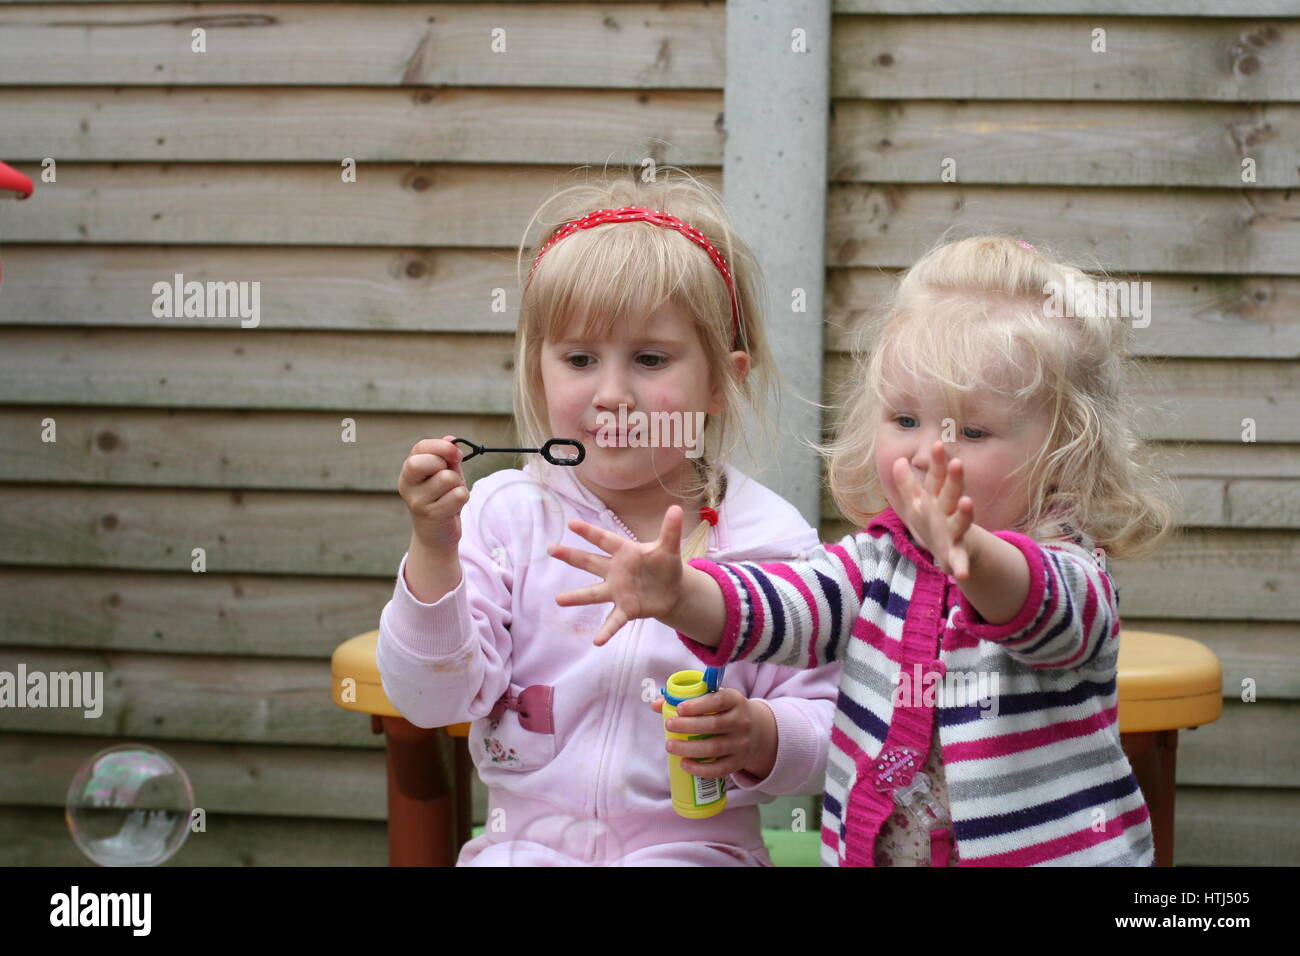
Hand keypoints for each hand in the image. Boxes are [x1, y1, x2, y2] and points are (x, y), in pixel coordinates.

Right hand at [399, 436, 467, 551]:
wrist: (437, 532)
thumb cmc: (441, 497)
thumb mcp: (443, 472)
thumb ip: (447, 456)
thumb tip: (452, 440)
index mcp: (408, 471)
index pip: (420, 448)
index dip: (442, 446)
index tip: (456, 454)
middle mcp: (408, 486)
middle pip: (423, 463)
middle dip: (445, 465)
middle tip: (449, 475)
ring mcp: (417, 502)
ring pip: (447, 478)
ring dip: (458, 483)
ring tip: (451, 492)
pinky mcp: (432, 515)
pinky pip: (458, 495)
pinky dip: (463, 497)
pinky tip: (454, 505)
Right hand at [547, 504, 686, 645]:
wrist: (672, 590)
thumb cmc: (665, 565)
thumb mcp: (669, 548)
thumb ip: (671, 530)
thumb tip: (675, 508)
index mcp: (625, 552)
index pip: (604, 539)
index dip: (589, 532)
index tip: (571, 523)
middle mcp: (615, 571)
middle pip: (590, 562)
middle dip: (571, 556)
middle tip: (551, 549)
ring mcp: (618, 591)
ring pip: (594, 593)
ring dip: (577, 597)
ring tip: (559, 600)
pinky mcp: (626, 609)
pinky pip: (614, 621)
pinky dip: (606, 631)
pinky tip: (597, 641)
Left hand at [652, 690, 762, 777]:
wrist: (757, 731)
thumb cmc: (725, 712)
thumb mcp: (714, 699)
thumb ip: (686, 699)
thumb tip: (656, 704)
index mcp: (735, 700)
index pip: (718, 700)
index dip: (698, 705)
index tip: (679, 708)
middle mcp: (742, 722)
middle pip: (714, 725)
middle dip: (688, 726)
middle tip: (668, 726)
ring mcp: (741, 744)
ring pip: (714, 748)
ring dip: (689, 748)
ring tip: (670, 746)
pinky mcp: (738, 762)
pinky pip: (719, 769)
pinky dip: (701, 769)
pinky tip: (684, 764)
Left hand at [891, 441, 979, 579]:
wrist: (952, 551)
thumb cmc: (933, 521)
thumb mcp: (917, 504)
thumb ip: (907, 484)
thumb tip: (899, 460)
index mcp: (938, 499)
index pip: (937, 478)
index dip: (937, 462)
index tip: (937, 444)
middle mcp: (949, 512)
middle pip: (952, 493)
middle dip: (955, 479)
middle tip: (957, 462)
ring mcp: (955, 532)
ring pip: (961, 521)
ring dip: (964, 513)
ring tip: (967, 502)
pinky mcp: (957, 554)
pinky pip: (960, 560)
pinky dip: (961, 566)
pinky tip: (962, 574)